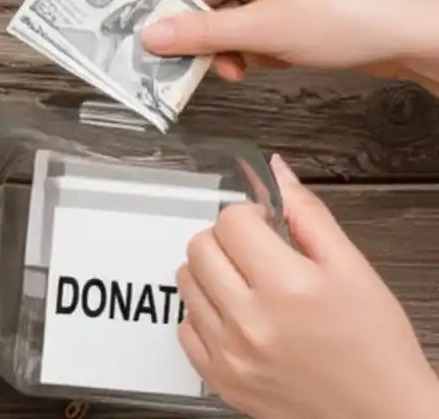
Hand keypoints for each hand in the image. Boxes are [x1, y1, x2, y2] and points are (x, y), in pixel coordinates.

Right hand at [139, 0, 438, 91]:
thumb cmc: (352, 17)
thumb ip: (201, 34)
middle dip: (198, 35)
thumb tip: (153, 35)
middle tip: (187, 65)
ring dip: (225, 48)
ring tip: (239, 67)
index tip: (140, 37)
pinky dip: (248, 49)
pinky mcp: (286, 3)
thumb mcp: (263, 31)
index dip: (159, 7)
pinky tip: (263, 61)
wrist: (411, 34)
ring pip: (222, 17)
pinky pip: (246, 26)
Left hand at [178, 155, 438, 418]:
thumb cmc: (374, 345)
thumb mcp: (352, 269)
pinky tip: (238, 317)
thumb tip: (276, 172)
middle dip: (226, 240)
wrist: (381, 412)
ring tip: (249, 287)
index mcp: (287, 286)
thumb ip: (308, 214)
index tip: (265, 226)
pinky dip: (205, 314)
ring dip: (212, 274)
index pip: (230, 220)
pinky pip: (184, 325)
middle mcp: (251, 320)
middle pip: (200, 246)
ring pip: (186, 281)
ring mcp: (229, 352)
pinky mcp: (218, 377)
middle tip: (257, 254)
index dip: (250, 215)